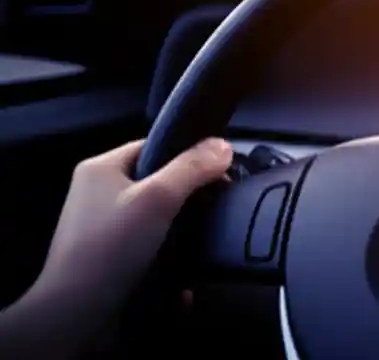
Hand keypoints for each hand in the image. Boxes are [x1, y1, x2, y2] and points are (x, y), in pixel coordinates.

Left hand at [0, 138, 232, 359]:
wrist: (77, 311)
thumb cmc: (112, 244)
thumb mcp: (158, 198)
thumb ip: (192, 168)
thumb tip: (224, 145)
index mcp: (100, 167)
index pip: (154, 145)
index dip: (188, 154)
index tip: (219, 172)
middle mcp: (96, 191)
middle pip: (157, 179)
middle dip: (188, 191)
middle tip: (217, 202)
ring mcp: (100, 225)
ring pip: (154, 211)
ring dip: (180, 221)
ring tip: (206, 230)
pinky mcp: (109, 254)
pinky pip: (148, 238)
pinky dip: (168, 245)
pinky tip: (186, 256)